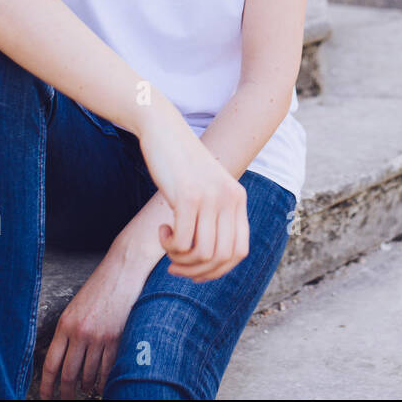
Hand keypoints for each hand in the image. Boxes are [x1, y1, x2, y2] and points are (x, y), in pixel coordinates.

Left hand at [38, 242, 151, 398]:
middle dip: (66, 392)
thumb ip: (69, 331)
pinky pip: (107, 369)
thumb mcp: (76, 307)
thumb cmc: (101, 286)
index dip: (46, 386)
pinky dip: (103, 381)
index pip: (51, 364)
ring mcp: (99, 337)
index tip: (46, 396)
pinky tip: (101, 384)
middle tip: (65, 399)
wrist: (123, 270)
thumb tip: (65, 358)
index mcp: (65, 324)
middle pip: (68, 374)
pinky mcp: (117, 338)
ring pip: (89, 374)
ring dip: (87, 386)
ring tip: (86, 390)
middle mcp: (80, 332)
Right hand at [136, 111, 249, 279]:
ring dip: (180, 260)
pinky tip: (162, 231)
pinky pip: (182, 242)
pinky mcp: (188, 196)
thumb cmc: (181, 165)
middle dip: (196, 271)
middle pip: (221, 258)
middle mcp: (230, 199)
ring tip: (168, 246)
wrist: (164, 130)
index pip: (240, 252)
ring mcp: (211, 198)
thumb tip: (209, 260)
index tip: (195, 270)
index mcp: (238, 199)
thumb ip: (214, 216)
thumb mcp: (206, 190)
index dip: (218, 270)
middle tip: (175, 265)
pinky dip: (169, 246)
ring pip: (202, 254)